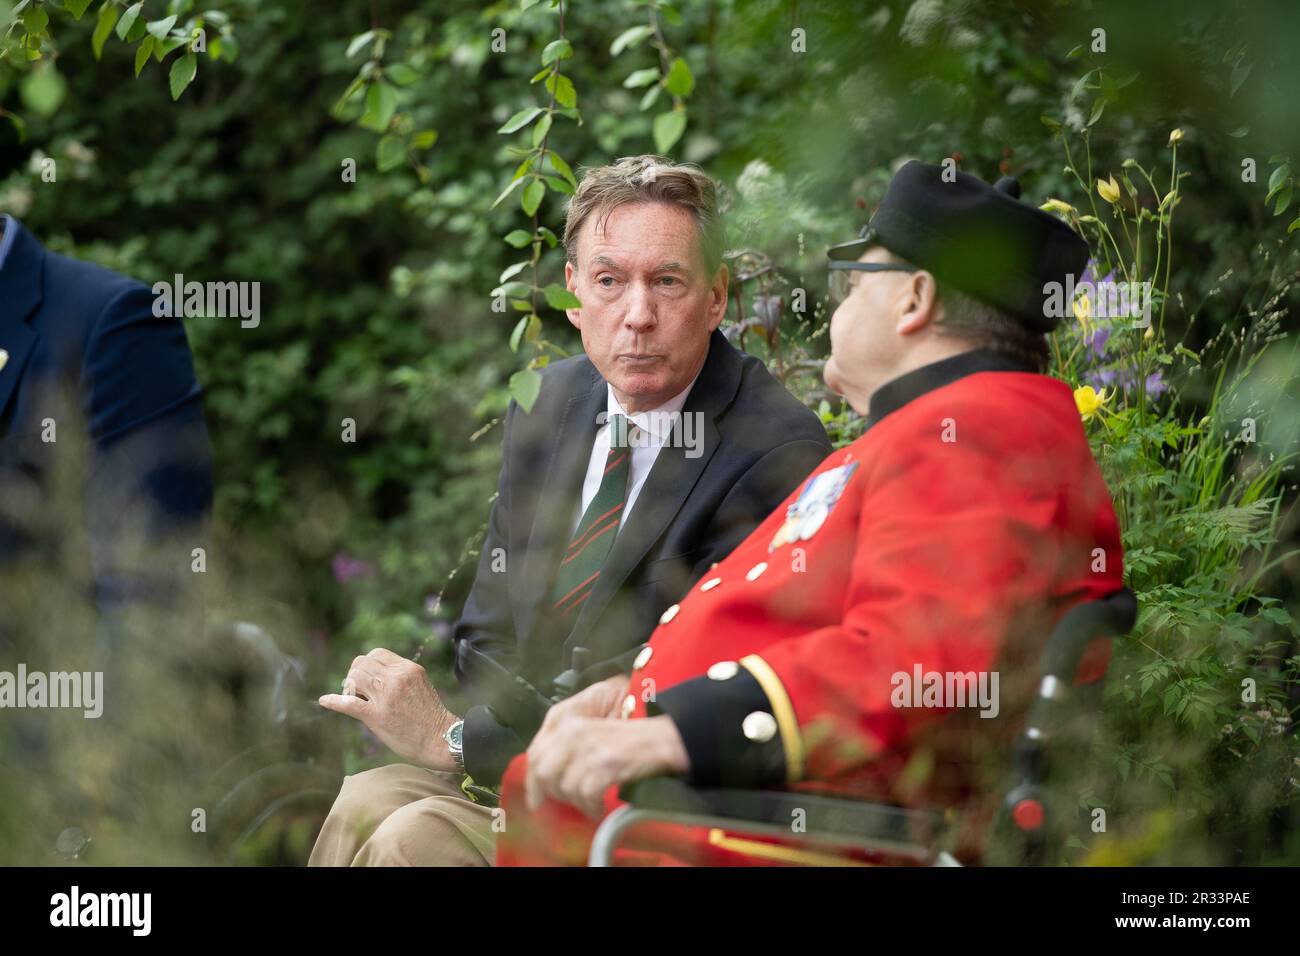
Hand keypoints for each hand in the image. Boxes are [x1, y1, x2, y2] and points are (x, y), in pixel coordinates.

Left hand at [318, 648, 460, 771]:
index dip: (366, 664)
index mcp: (408, 668)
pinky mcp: (377, 715)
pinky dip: (334, 701)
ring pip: (354, 678)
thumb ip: (400, 676)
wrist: (440, 740)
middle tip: (357, 690)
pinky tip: (325, 701)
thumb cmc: (430, 716)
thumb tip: (375, 674)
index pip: (376, 654)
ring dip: (349, 688)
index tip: (366, 678)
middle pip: (361, 663)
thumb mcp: (420, 684)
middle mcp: (396, 677)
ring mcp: (386, 696)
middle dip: (355, 675)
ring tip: (354, 699)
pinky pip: (348, 704)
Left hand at [524, 708, 689, 818]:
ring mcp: (589, 748)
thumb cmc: (626, 739)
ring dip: (576, 802)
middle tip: (565, 803)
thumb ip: (564, 747)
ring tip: (589, 803)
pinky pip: (586, 795)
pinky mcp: (605, 764)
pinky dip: (591, 806)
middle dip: (552, 793)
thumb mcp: (590, 733)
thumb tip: (543, 777)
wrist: (659, 739)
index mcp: (567, 723)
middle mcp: (574, 732)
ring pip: (564, 787)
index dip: (532, 780)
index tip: (536, 799)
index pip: (535, 753)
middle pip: (543, 771)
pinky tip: (598, 807)